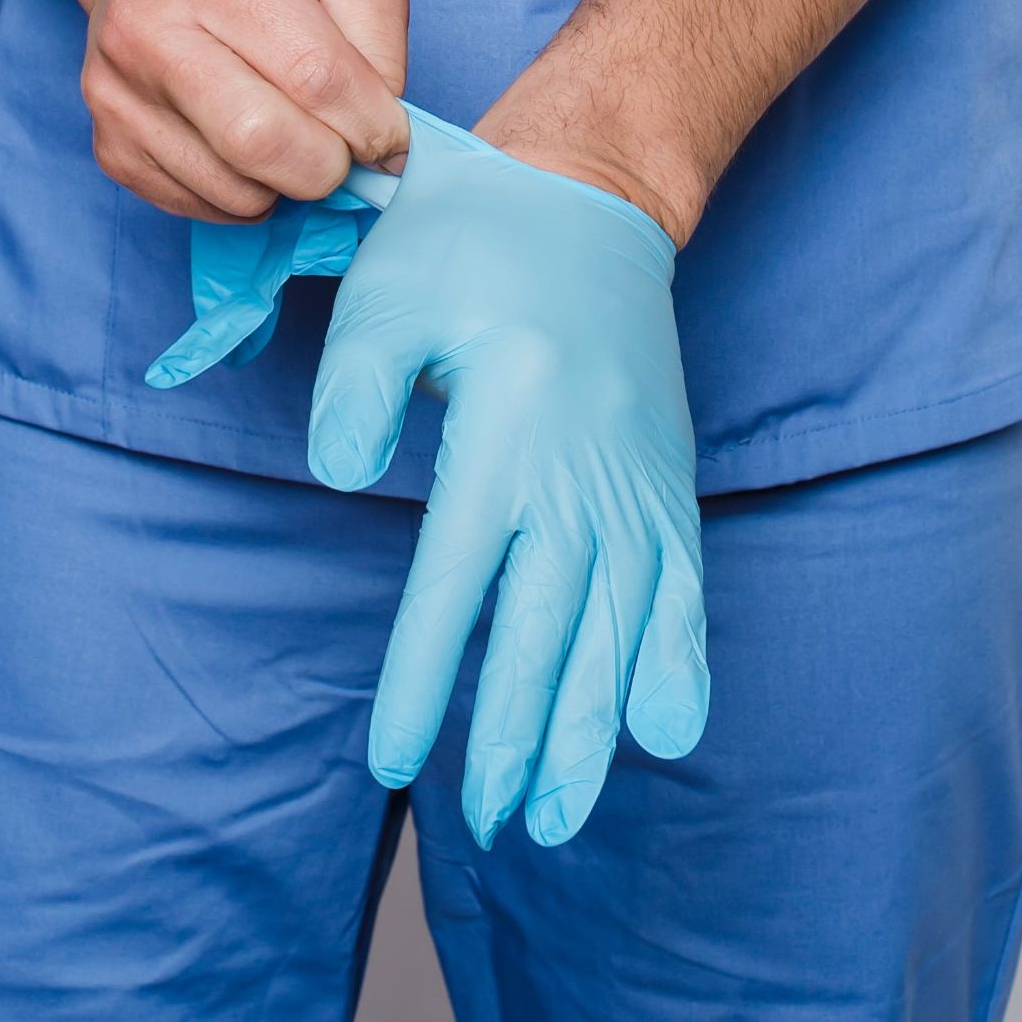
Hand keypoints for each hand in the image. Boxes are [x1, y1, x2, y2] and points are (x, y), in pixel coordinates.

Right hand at [82, 0, 409, 220]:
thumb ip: (381, 39)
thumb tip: (384, 142)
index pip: (315, 76)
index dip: (370, 123)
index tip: (387, 135)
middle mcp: (145, 24)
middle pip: (263, 142)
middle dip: (327, 164)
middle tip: (341, 145)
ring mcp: (116, 90)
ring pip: (235, 191)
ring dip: (286, 183)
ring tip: (288, 134)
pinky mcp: (109, 142)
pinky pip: (200, 208)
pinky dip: (244, 196)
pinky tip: (243, 147)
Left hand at [306, 106, 709, 847]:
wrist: (590, 197)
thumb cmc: (468, 241)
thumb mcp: (384, 293)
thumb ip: (353, 389)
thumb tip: (339, 480)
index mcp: (506, 432)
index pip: (458, 586)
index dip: (428, 682)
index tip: (396, 762)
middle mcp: (581, 470)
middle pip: (551, 629)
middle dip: (522, 736)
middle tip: (493, 824)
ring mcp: (636, 478)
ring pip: (621, 625)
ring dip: (596, 725)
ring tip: (567, 813)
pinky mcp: (667, 476)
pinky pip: (683, 586)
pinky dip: (679, 662)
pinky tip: (670, 730)